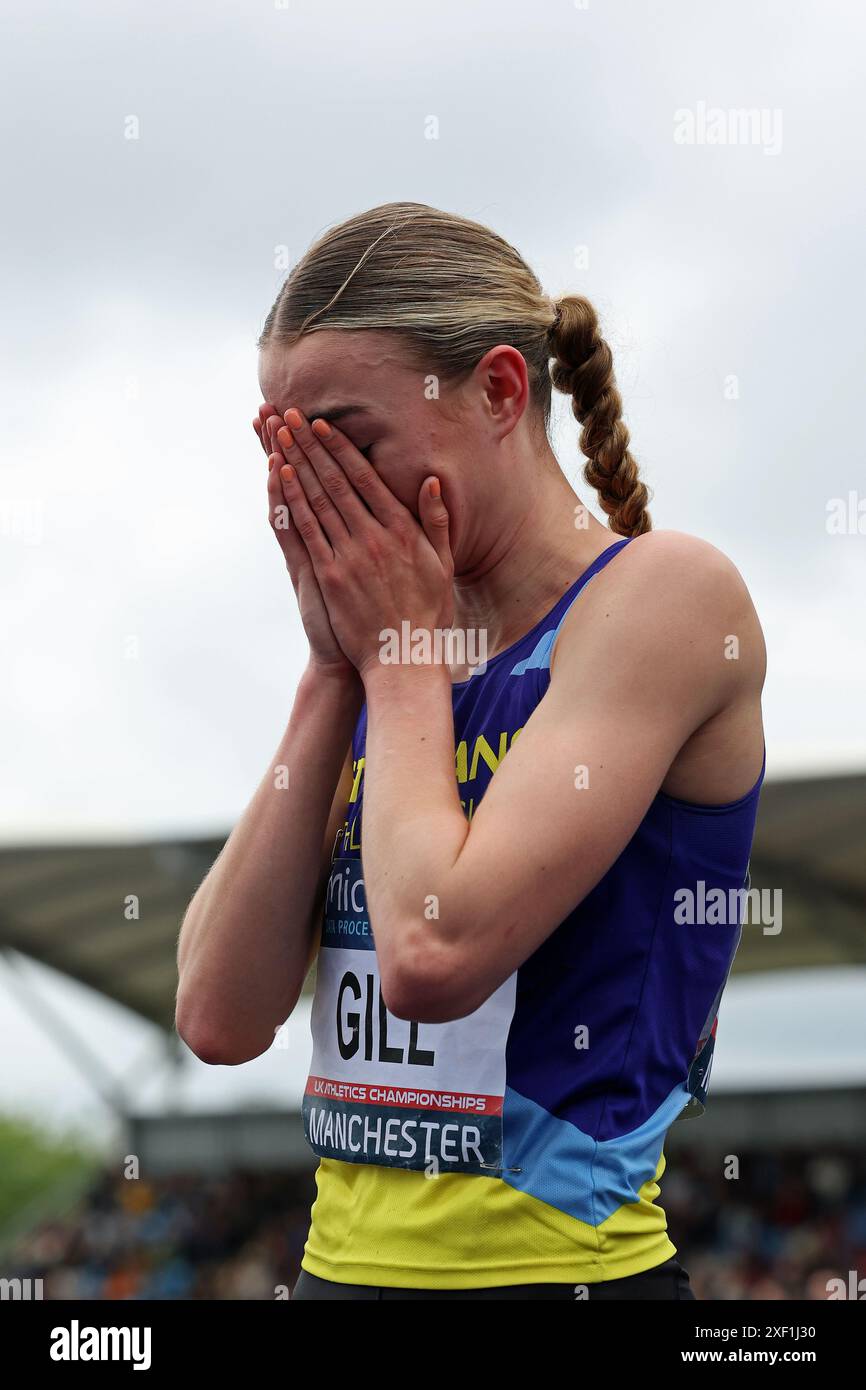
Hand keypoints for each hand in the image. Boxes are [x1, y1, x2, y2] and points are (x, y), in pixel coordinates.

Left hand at [272, 408, 453, 678]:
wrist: (403, 657)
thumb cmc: (426, 613)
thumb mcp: (443, 563)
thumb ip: (436, 521)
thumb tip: (430, 481)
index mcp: (402, 530)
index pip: (366, 479)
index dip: (341, 449)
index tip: (322, 425)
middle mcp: (374, 537)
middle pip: (336, 481)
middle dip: (311, 445)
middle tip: (290, 415)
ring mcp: (350, 555)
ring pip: (318, 499)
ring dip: (296, 463)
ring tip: (279, 435)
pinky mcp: (330, 576)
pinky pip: (307, 531)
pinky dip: (292, 501)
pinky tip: (279, 478)